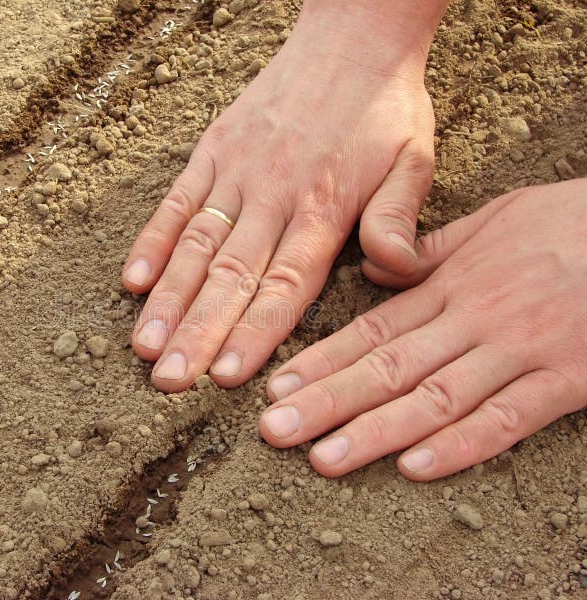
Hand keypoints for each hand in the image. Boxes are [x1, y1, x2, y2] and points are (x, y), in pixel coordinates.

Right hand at [122, 2, 440, 391]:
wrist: (351, 36)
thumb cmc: (385, 106)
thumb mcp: (415, 160)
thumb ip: (397, 221)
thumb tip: (391, 274)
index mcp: (324, 207)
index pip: (284, 285)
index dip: (252, 333)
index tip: (224, 377)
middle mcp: (273, 195)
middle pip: (229, 275)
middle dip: (197, 332)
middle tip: (168, 381)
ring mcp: (237, 172)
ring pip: (196, 245)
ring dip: (168, 298)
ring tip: (144, 346)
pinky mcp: (214, 150)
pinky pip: (177, 200)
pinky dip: (152, 240)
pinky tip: (132, 281)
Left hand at [260, 179, 586, 479]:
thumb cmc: (571, 222)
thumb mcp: (495, 219)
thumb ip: (431, 249)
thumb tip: (375, 269)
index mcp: (452, 284)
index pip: (372, 331)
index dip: (321, 362)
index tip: (278, 389)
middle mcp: (475, 319)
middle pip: (388, 369)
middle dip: (327, 403)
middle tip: (275, 432)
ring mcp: (520, 351)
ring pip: (435, 398)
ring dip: (376, 432)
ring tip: (324, 459)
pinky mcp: (568, 379)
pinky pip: (508, 418)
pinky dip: (462, 445)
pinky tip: (415, 467)